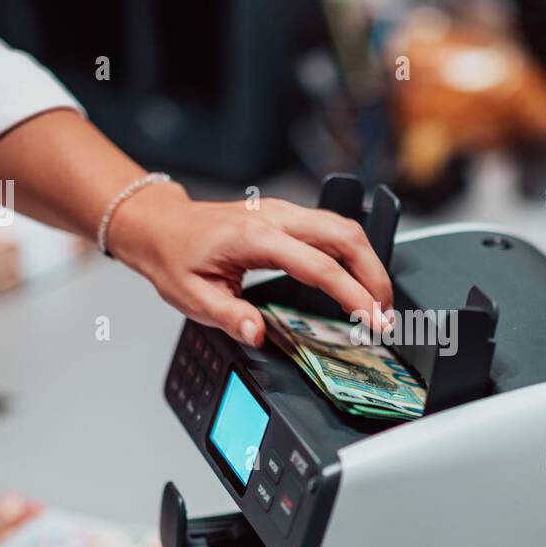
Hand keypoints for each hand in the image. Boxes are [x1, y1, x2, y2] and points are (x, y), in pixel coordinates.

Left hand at [107, 184, 393, 346]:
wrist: (161, 225)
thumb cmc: (175, 256)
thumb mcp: (192, 296)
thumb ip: (230, 317)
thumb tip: (259, 335)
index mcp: (254, 237)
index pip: (319, 266)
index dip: (352, 295)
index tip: (372, 320)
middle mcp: (274, 217)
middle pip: (345, 236)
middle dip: (374, 275)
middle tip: (384, 314)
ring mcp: (283, 211)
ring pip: (343, 227)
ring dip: (368, 262)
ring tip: (376, 302)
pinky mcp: (287, 214)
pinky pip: (331, 228)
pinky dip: (353, 254)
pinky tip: (355, 279)